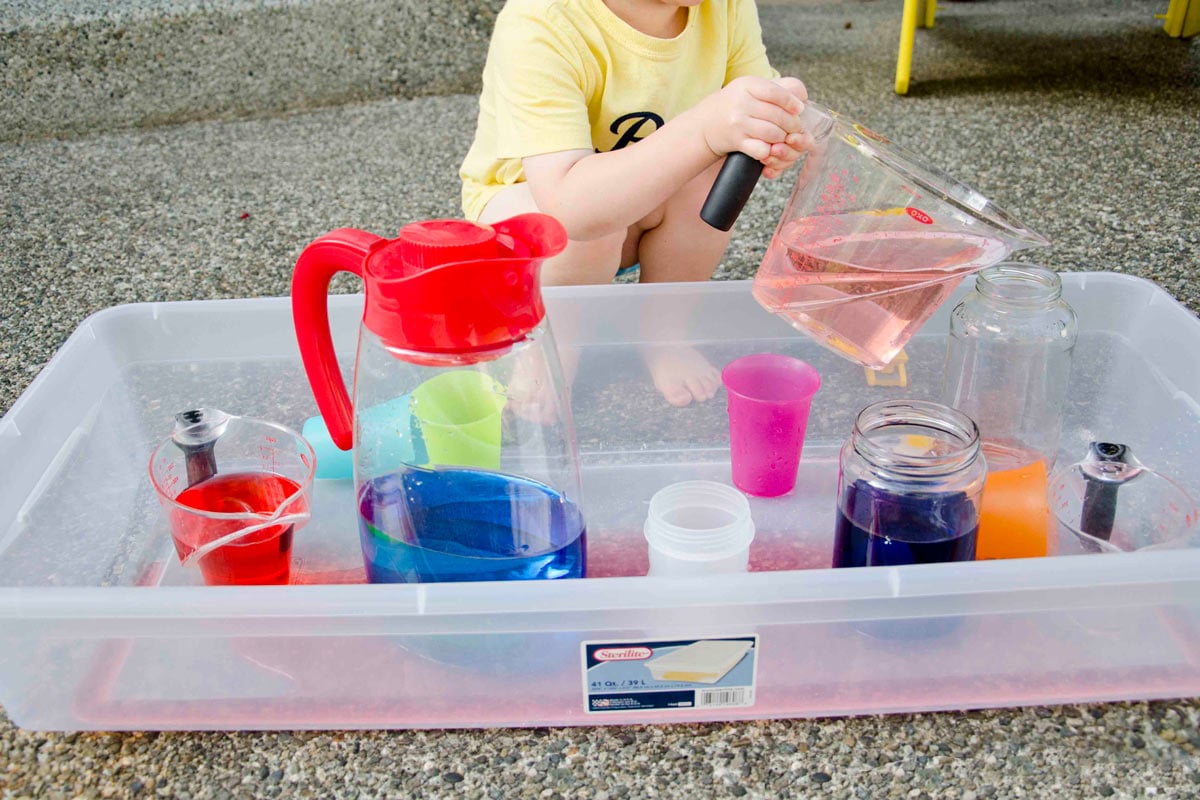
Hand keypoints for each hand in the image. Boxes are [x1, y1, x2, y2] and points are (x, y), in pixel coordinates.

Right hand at [693, 75, 809, 168]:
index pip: (776, 92)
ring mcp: (738, 122)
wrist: (704, 124)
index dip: (791, 102)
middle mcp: (741, 102)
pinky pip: (760, 148)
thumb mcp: (748, 88)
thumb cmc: (733, 106)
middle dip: (792, 124)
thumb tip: (801, 96)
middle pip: (778, 115)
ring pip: (772, 133)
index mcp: (747, 84)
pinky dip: (769, 150)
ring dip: (782, 138)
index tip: (799, 109)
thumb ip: (773, 89)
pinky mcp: (736, 140)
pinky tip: (770, 148)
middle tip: (796, 128)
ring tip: (784, 137)